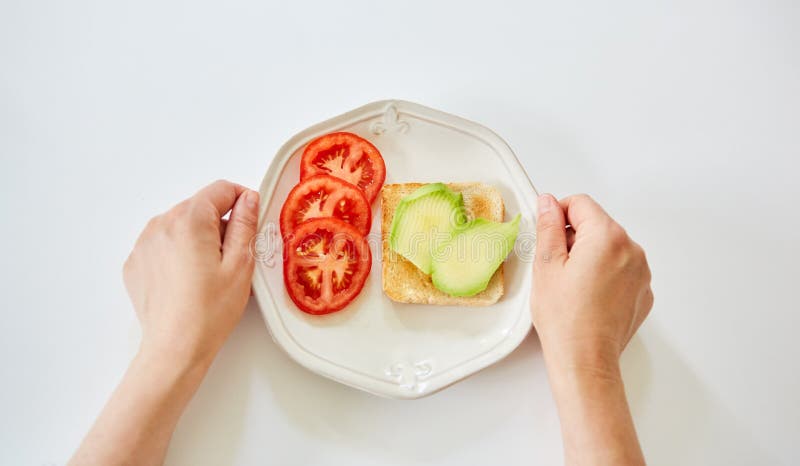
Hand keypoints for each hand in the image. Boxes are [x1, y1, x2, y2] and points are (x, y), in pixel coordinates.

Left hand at [123, 180, 259, 367]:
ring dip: (197, 238)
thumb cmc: (209, 311)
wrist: (175, 347)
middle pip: (199, 207)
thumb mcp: (240, 264)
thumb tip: (248, 199)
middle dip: (219, 223)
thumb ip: (245, 224)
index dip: (242, 200)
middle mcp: (161, 224)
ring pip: (180, 225)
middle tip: (233, 256)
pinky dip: (177, 253)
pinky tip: (188, 280)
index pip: (221, 190)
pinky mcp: (136, 262)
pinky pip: (162, 245)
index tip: (251, 218)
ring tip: (209, 272)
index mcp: (190, 219)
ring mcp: (144, 243)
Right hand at [532, 193, 651, 464]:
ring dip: (591, 255)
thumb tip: (549, 202)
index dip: (559, 213)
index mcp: (607, 237)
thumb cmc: (564, 318)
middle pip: (598, 225)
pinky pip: (622, 270)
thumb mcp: (546, 265)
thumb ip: (549, 226)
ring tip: (572, 284)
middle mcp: (632, 250)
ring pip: (610, 247)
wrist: (585, 360)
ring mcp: (642, 273)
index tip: (548, 233)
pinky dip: (606, 274)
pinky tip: (588, 296)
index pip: (581, 204)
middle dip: (575, 237)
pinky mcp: (643, 292)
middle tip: (556, 266)